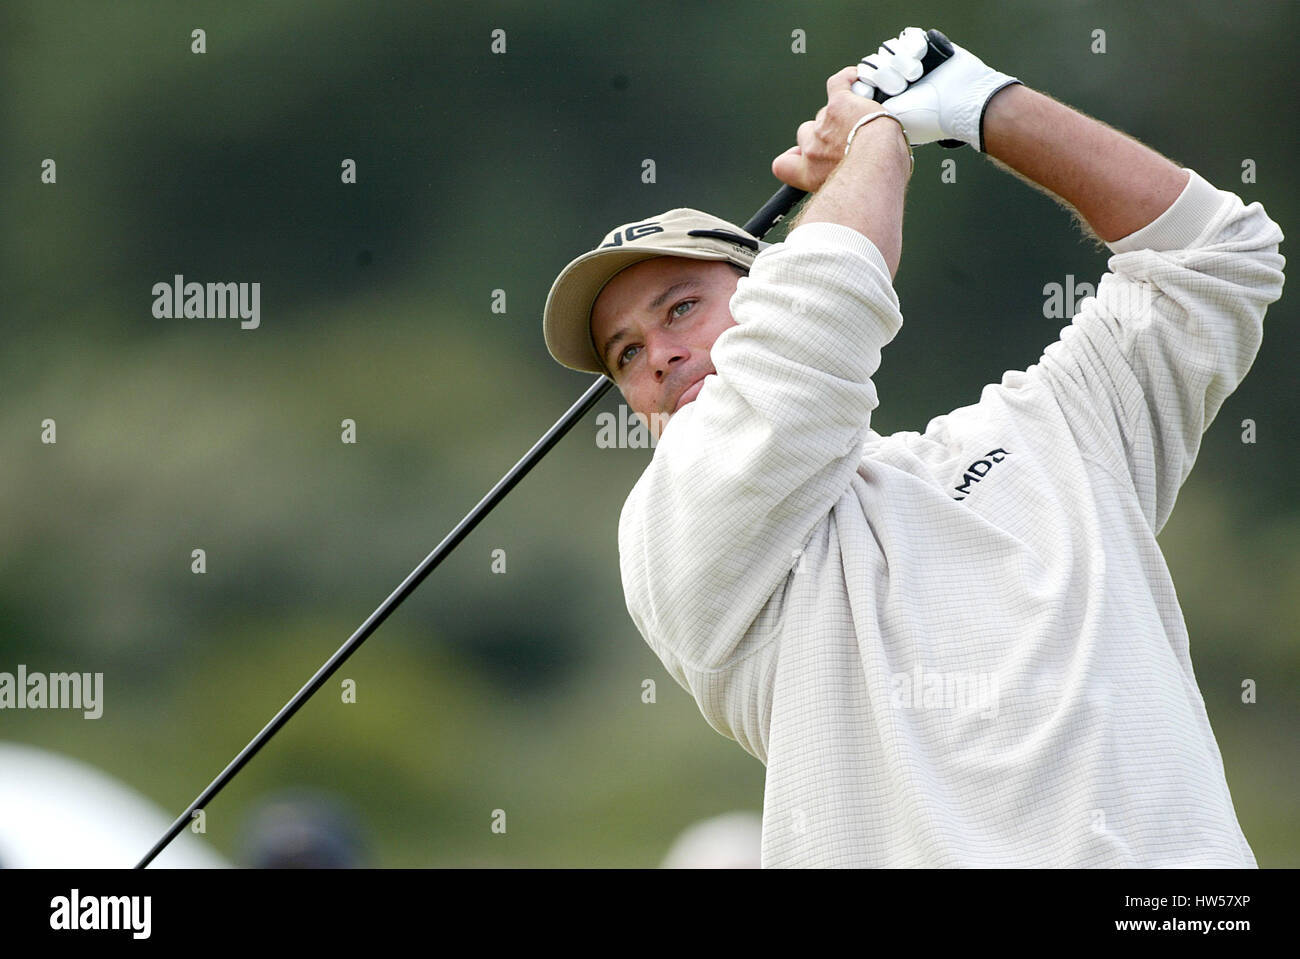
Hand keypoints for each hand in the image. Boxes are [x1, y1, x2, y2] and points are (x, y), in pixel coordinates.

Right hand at [771, 66, 901, 192]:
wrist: (878, 167)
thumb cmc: (871, 184)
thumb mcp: (846, 195)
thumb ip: (841, 185)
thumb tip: (857, 187)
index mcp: (810, 174)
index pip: (783, 165)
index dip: (792, 158)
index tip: (801, 158)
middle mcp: (812, 149)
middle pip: (808, 134)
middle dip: (825, 136)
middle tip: (848, 140)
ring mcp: (824, 125)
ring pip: (826, 113)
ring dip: (841, 115)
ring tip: (863, 120)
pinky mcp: (840, 104)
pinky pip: (837, 85)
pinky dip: (846, 80)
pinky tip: (855, 79)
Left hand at [855, 26, 1020, 150]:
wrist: (961, 101)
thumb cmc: (927, 116)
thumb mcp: (889, 117)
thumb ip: (866, 106)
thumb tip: (852, 94)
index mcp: (885, 97)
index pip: (864, 76)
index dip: (868, 78)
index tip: (876, 89)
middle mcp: (896, 79)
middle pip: (874, 61)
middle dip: (886, 73)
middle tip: (902, 87)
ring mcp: (910, 62)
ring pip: (889, 48)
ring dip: (901, 61)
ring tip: (915, 75)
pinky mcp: (925, 47)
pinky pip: (907, 35)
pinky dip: (913, 46)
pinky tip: (922, 59)